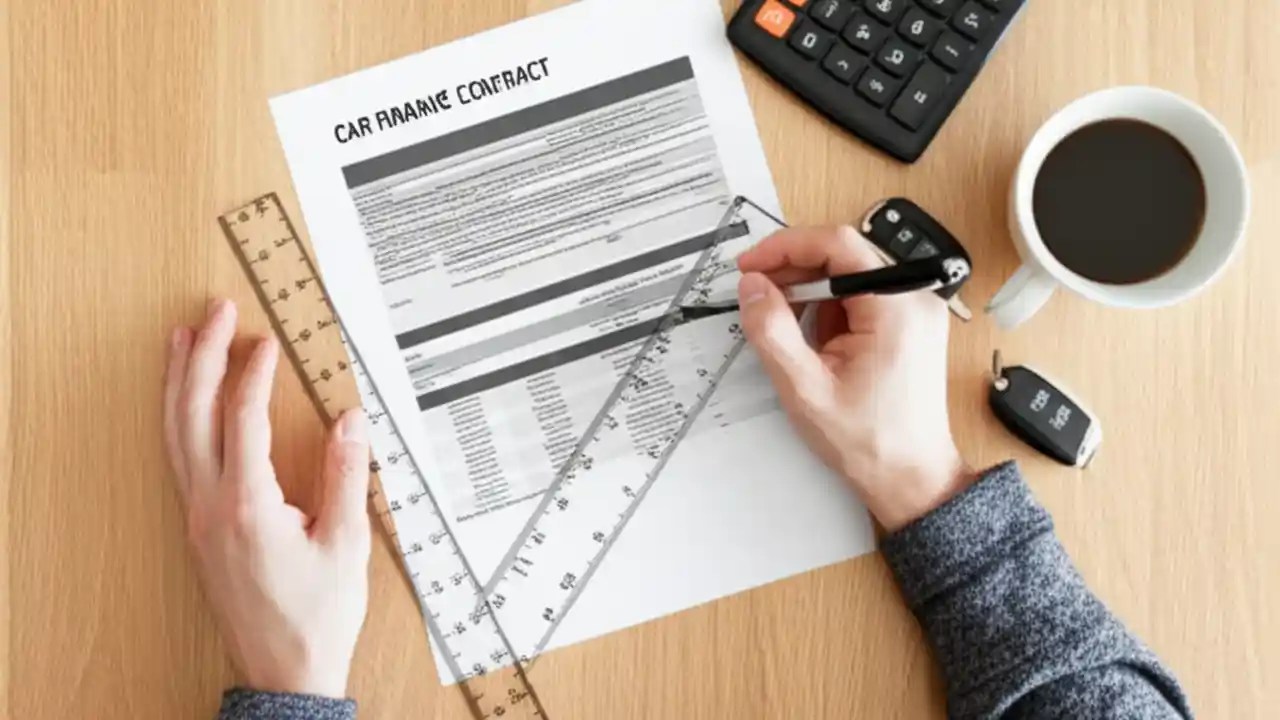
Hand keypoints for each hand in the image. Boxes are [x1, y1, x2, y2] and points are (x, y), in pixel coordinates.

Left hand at [163, 299, 371, 697]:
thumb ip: (348, 477)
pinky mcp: (200, 527)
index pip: (242, 419)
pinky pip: (179, 458)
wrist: (285, 672)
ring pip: (175, 435)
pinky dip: (179, 418)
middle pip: (193, 416)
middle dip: (203, 358)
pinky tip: (186, 403)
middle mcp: (211, 507)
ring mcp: (198, 518)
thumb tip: (350, 422)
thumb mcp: (346, 546)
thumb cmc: (317, 617)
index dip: (254, 373)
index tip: (267, 341)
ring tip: (184, 340)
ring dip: (179, 383)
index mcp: (248, 507)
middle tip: (216, 314)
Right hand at [735, 227, 973, 531]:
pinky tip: (816, 343)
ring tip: (790, 334)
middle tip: (758, 296)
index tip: (752, 266)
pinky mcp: (910, 324)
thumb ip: (772, 331)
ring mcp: (916, 311)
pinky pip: (862, 297)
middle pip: (844, 255)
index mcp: (896, 308)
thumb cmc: (871, 443)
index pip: (837, 244)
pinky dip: (830, 310)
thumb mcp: (805, 388)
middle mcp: (915, 300)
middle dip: (794, 271)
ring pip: (850, 275)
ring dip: (811, 293)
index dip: (785, 247)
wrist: (912, 478)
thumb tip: (752, 287)